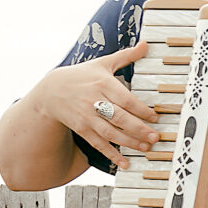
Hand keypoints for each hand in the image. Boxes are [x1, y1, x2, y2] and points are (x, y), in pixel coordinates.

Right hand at [28, 41, 156, 169]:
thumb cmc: (82, 75)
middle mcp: (94, 101)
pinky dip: (111, 154)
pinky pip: (98, 144)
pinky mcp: (82, 128)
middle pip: (119, 118)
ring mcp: (87, 117)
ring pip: (110, 133)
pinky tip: (125, 162)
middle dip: (138, 129)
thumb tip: (146, 44)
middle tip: (156, 137)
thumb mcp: (102, 63)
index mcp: (102, 84)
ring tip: (146, 148)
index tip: (155, 117)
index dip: (141, 109)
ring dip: (129, 142)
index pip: (125, 99)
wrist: (51, 90)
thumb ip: (126, 56)